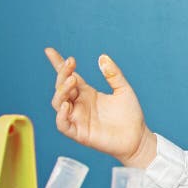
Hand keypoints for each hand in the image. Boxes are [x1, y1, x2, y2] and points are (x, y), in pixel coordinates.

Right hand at [45, 47, 156, 167]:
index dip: (58, 64)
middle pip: (62, 87)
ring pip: (59, 103)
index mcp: (87, 92)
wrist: (137, 137)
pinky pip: (63, 124)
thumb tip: (102, 57)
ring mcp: (78, 118)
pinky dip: (61, 114)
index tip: (49, 51)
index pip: (68, 76)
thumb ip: (113, 74)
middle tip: (70, 64)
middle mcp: (79, 104)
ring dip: (62, 91)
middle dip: (63, 74)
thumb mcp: (123, 89)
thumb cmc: (130, 114)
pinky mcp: (79, 133)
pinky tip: (68, 104)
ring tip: (71, 81)